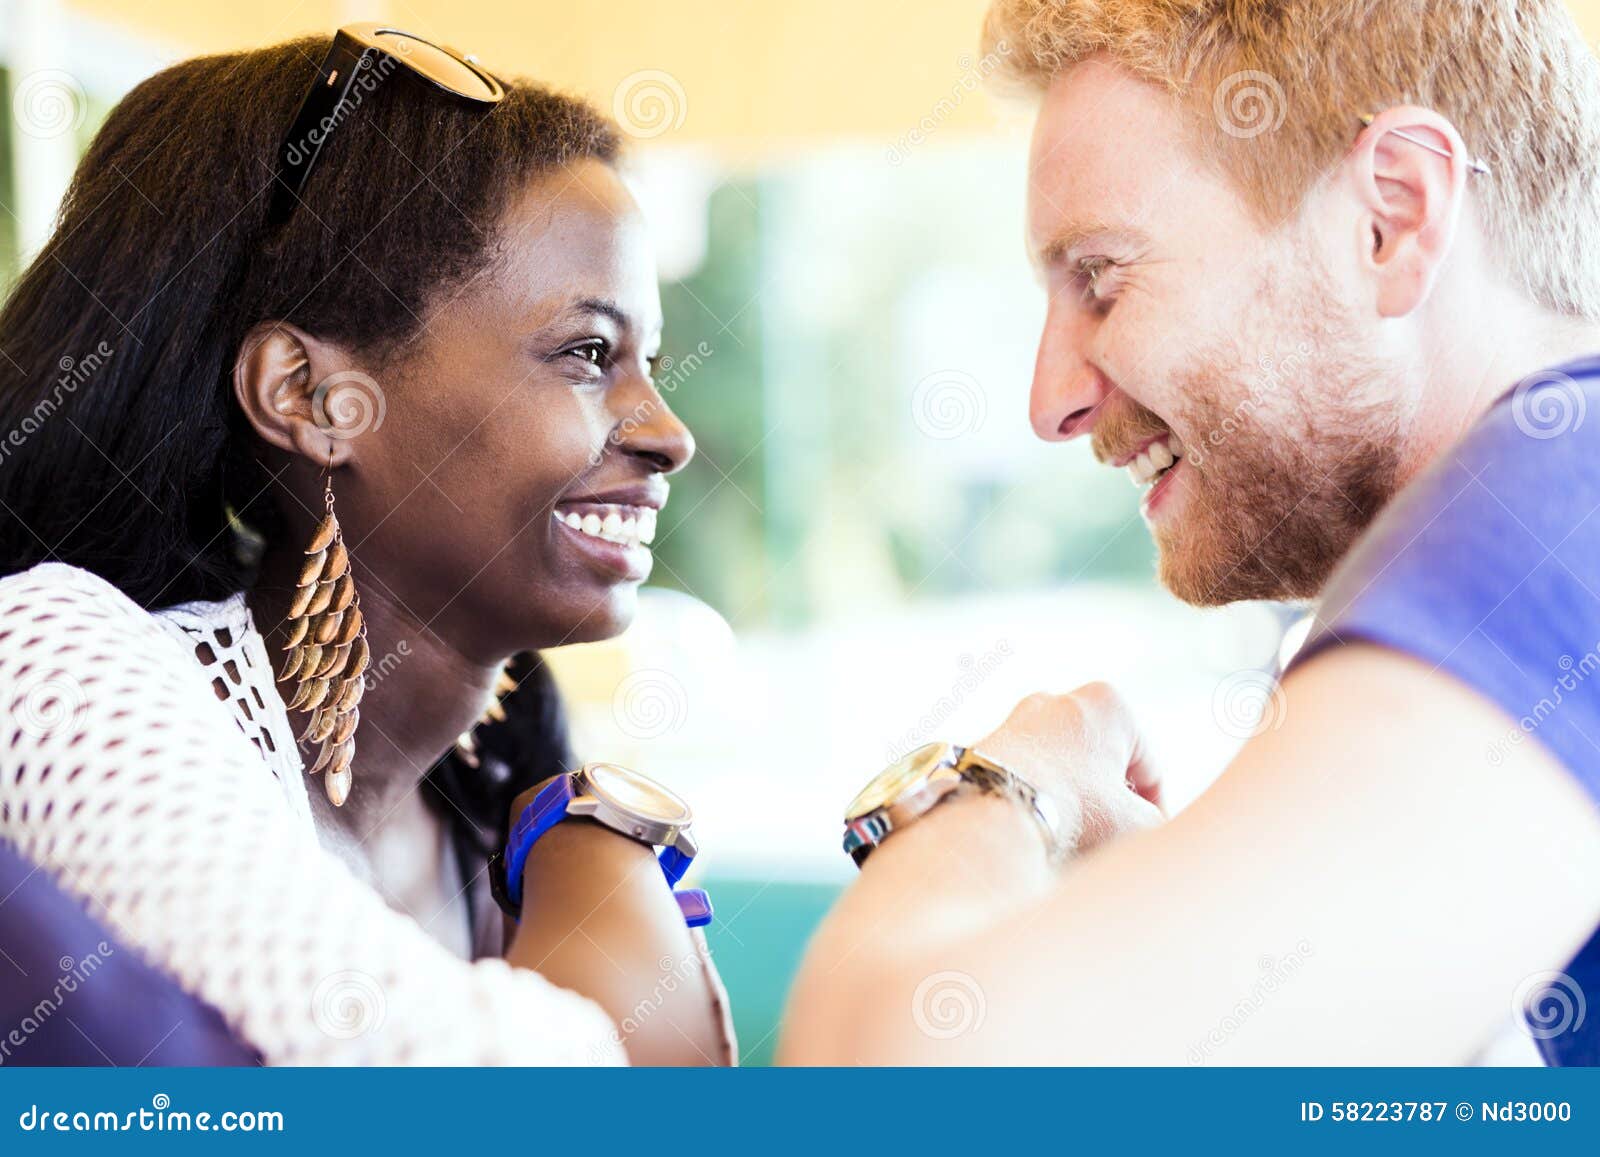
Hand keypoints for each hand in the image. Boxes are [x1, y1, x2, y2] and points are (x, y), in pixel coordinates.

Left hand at [973, 683, 1164, 856]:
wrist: (996, 810)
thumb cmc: (1073, 807)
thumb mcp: (1136, 822)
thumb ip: (1156, 822)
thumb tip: (1148, 827)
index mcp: (1108, 703)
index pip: (1149, 768)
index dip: (1157, 812)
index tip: (1150, 842)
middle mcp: (1061, 700)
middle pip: (1103, 765)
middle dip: (1111, 803)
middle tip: (1113, 842)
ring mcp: (1020, 718)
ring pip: (1065, 770)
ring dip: (1076, 802)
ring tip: (1076, 841)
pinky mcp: (990, 743)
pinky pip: (1030, 775)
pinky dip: (1041, 799)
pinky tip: (1042, 830)